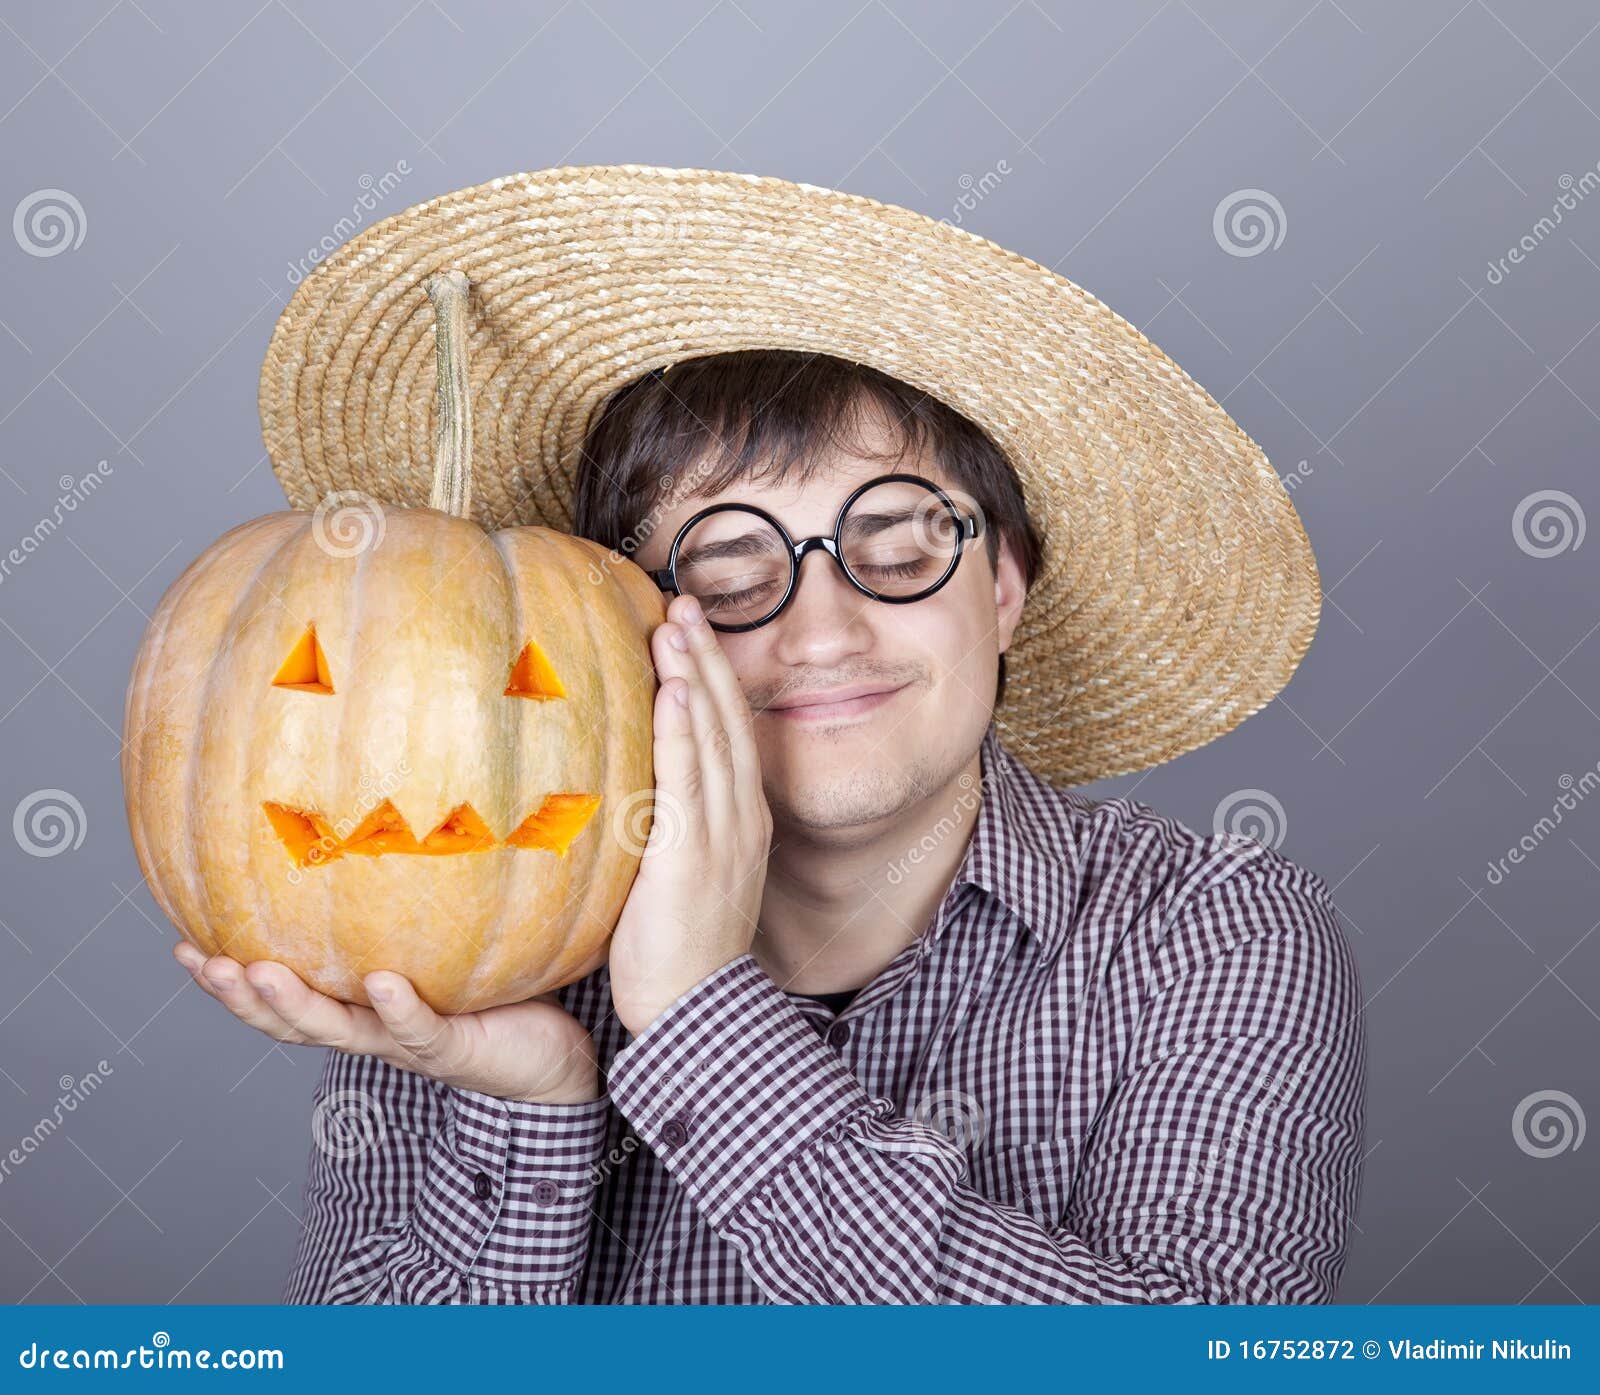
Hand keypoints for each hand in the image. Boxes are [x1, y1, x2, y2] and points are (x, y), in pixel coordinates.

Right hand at [173, 944, 598, 1103]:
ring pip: (339, 1030)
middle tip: (201, 962)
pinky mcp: (451, 1048)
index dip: (227, 978)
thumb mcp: (439, 944)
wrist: (549, 1058)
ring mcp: (406, 1040)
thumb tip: (381, 818)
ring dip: (296, 1005)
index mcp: (355, 1003)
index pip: (279, 991)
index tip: (179, 944)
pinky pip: (418, 1028)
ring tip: (263, 972)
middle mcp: (370, 1026)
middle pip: (289, 1019)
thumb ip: (405, 903)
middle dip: (241, 993)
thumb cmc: (490, 992)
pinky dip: (397, 1007)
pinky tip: (381, 982)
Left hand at [607, 593, 772, 1037]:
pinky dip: (688, 733)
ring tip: (679, 625)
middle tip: (687, 605)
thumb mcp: (672, 878)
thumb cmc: (677, 952)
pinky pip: (692, 783)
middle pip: (729, 722)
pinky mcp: (693, 856)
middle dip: (708, 660)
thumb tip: (613, 794)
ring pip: (715, 739)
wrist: (697, 1012)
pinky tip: (679, 693)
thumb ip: (655, 830)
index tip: (689, 633)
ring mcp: (722, 835)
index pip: (729, 733)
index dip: (713, 679)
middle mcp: (739, 818)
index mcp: (738, 821)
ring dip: (698, 677)